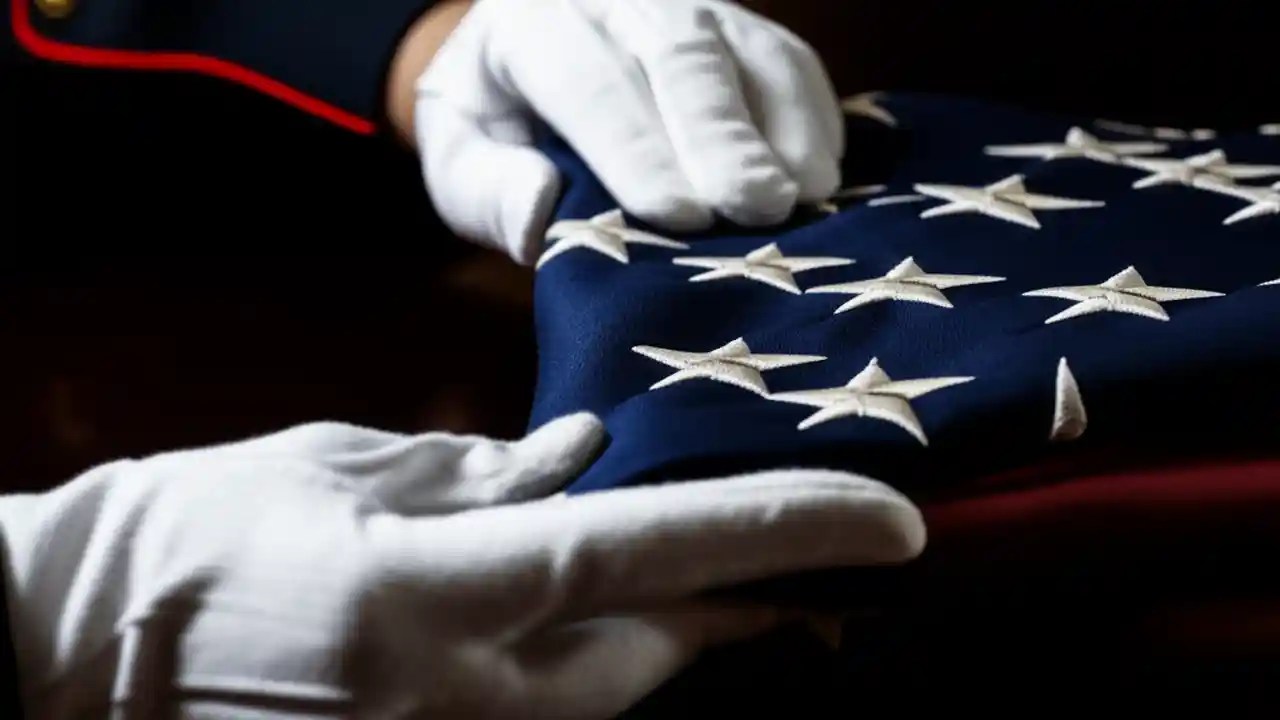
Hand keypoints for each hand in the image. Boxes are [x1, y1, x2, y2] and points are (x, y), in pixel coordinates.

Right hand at [0, 414, 921, 717]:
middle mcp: (452, 699)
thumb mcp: (341, 468)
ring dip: (665, 637)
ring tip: (717, 581)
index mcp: (427, 596)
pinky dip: (584, 668)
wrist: (68, 657)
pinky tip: (587, 624)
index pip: (641, 556)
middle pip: (652, 654)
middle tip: (822, 556)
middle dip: (741, 605)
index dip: (780, 532)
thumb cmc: (194, 539)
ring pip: (607, 699)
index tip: (895, 520)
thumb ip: (476, 474)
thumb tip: (580, 459)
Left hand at [411, 0, 844, 263]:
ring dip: (784, 126)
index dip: (636, 149)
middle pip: (682, 54)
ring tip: (806, 198)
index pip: (589, 82)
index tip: (679, 215)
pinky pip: (791, 62)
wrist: (527, 60)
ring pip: (749, 51)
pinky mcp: (745, 32)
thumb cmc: (497, 123)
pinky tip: (821, 178)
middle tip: (760, 207)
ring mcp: (694, 6)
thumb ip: (487, 189)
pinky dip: (813, 118)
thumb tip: (543, 211)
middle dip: (724, 134)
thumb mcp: (458, 157)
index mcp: (534, 23)